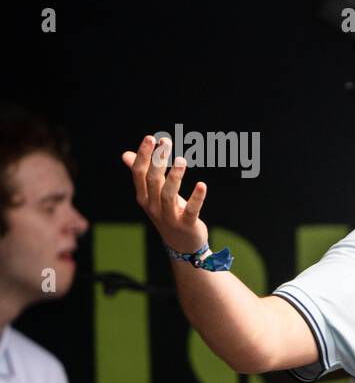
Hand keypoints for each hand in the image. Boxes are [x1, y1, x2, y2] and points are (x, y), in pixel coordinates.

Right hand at [122, 135, 208, 254]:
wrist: (182, 244)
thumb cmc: (168, 213)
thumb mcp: (153, 195)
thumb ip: (141, 175)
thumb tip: (124, 154)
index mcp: (144, 197)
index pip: (139, 174)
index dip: (144, 155)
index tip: (150, 138)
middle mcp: (153, 206)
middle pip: (152, 181)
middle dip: (158, 160)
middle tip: (165, 141)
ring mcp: (169, 217)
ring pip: (168, 195)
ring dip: (175, 176)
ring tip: (182, 160)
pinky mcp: (186, 224)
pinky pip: (191, 210)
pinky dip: (197, 198)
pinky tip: (202, 185)